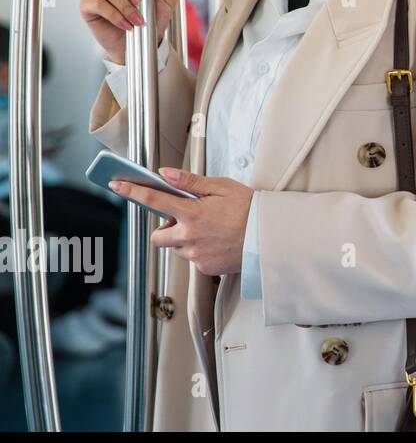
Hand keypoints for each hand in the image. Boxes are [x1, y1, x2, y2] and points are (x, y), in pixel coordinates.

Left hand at [110, 168, 252, 276]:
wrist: (270, 237)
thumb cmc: (251, 209)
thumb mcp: (222, 187)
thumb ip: (190, 182)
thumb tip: (165, 174)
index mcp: (192, 213)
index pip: (154, 200)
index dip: (132, 192)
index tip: (118, 186)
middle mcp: (189, 237)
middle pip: (157, 237)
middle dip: (164, 229)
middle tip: (185, 221)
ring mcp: (196, 255)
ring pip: (177, 248)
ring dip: (185, 239)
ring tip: (210, 231)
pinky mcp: (205, 268)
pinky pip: (193, 259)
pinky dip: (200, 250)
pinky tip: (218, 242)